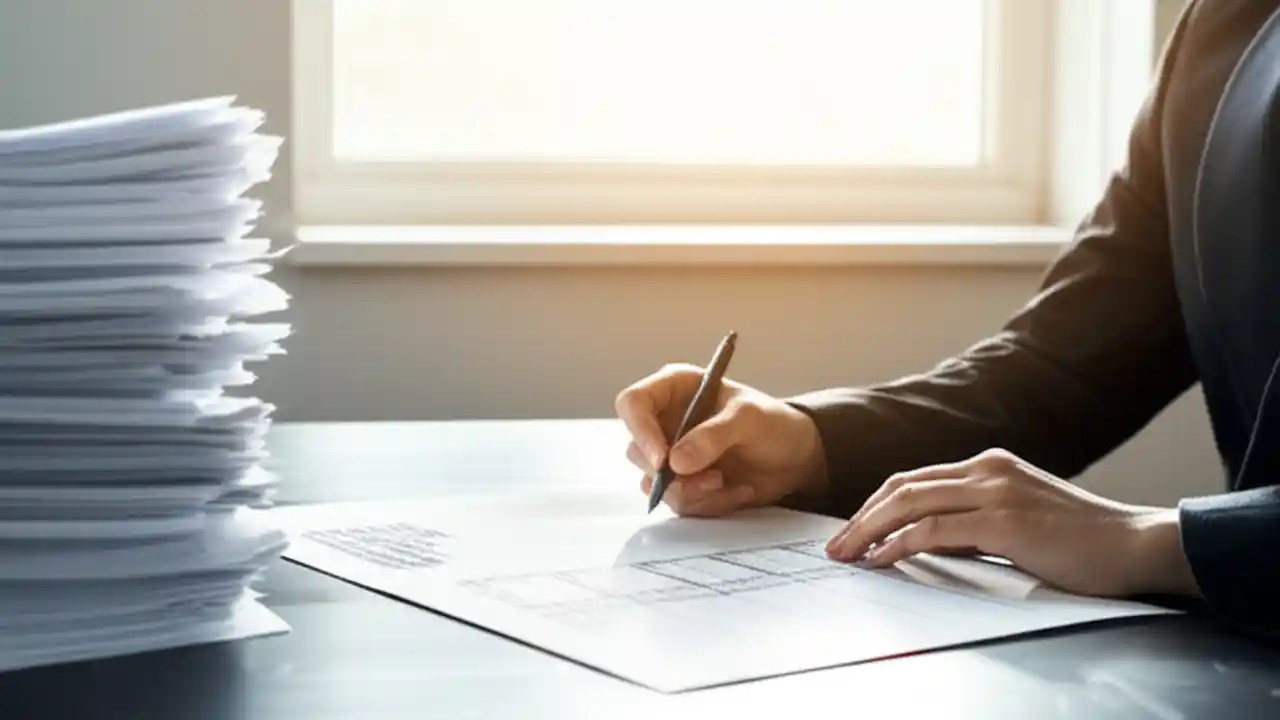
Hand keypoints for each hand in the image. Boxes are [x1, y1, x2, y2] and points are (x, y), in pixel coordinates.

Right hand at [614, 364, 826, 516]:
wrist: (794, 457)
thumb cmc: (772, 423)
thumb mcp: (748, 419)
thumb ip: (713, 435)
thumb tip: (675, 462)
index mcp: (674, 389)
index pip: (633, 404)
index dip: (641, 431)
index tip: (664, 460)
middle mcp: (665, 421)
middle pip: (637, 450)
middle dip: (672, 473)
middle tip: (712, 477)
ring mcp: (671, 455)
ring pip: (653, 483)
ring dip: (691, 491)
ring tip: (726, 483)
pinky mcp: (682, 484)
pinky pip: (677, 502)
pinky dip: (707, 503)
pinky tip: (736, 491)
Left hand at [824, 449, 1199, 597]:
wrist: (1134, 544)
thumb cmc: (1080, 542)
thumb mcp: (1017, 521)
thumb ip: (974, 524)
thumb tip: (926, 540)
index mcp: (989, 465)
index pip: (915, 479)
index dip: (877, 504)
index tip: (853, 530)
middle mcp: (987, 469)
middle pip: (902, 487)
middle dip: (861, 517)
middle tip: (836, 545)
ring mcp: (994, 491)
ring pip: (909, 503)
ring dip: (869, 530)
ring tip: (846, 555)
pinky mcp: (1003, 520)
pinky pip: (933, 530)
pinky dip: (899, 544)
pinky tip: (882, 561)